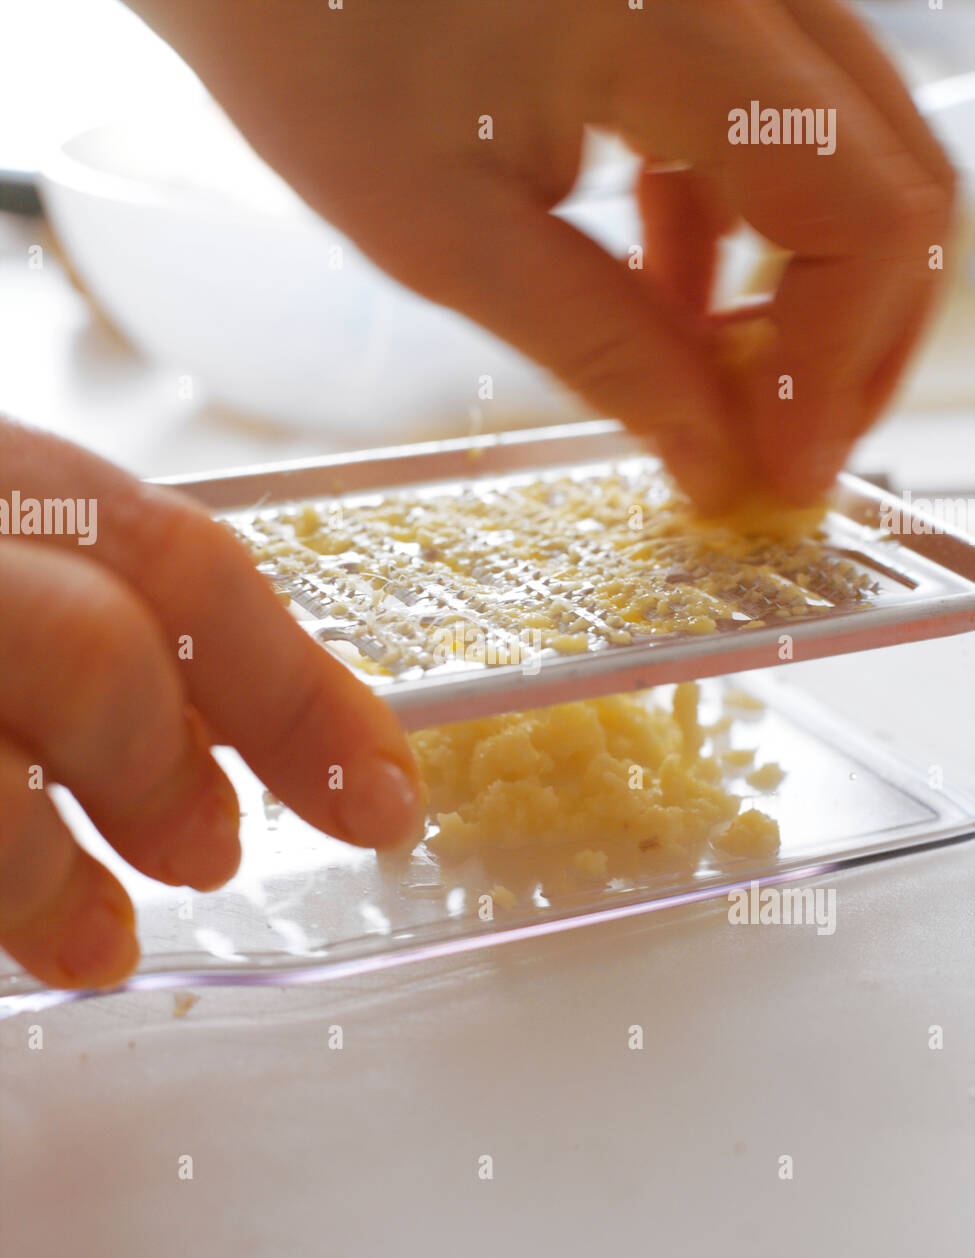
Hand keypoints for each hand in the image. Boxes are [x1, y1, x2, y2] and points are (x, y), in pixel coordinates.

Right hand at [0, 420, 422, 987]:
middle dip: (171, 773)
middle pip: (96, 651)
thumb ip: (110, 615)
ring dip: (51, 869)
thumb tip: (225, 734)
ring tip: (100, 937)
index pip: (182, 565)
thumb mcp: (25, 552)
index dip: (302, 696)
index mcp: (9, 479)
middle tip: (215, 853)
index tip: (385, 793)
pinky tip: (13, 935)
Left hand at [130, 0, 955, 506]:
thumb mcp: (447, 233)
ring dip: (806, 296)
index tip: (781, 477)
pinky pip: (772, 125)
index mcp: (685, 21)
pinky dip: (745, 235)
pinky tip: (679, 309)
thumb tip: (714, 460)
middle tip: (784, 455)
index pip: (863, 214)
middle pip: (893, 181)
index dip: (839, 368)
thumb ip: (604, 349)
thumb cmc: (305, 37)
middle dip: (851, 344)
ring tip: (726, 401)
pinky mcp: (693, 0)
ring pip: (849, 156)